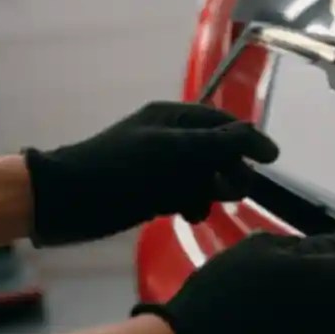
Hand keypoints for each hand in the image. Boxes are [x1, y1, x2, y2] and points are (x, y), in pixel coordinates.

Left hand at [23, 102, 278, 245]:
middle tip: (230, 192)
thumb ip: (219, 145)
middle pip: (216, 151)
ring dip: (209, 191)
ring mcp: (159, 165)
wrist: (64, 201)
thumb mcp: (173, 153)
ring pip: (202, 176)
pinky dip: (190, 203)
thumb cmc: (119, 171)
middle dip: (227, 170)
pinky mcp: (150, 191)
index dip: (248, 140)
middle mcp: (169, 137)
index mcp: (172, 118)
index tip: (270, 161)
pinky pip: (184, 194)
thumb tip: (266, 143)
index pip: (224, 123)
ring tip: (202, 208)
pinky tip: (186, 215)